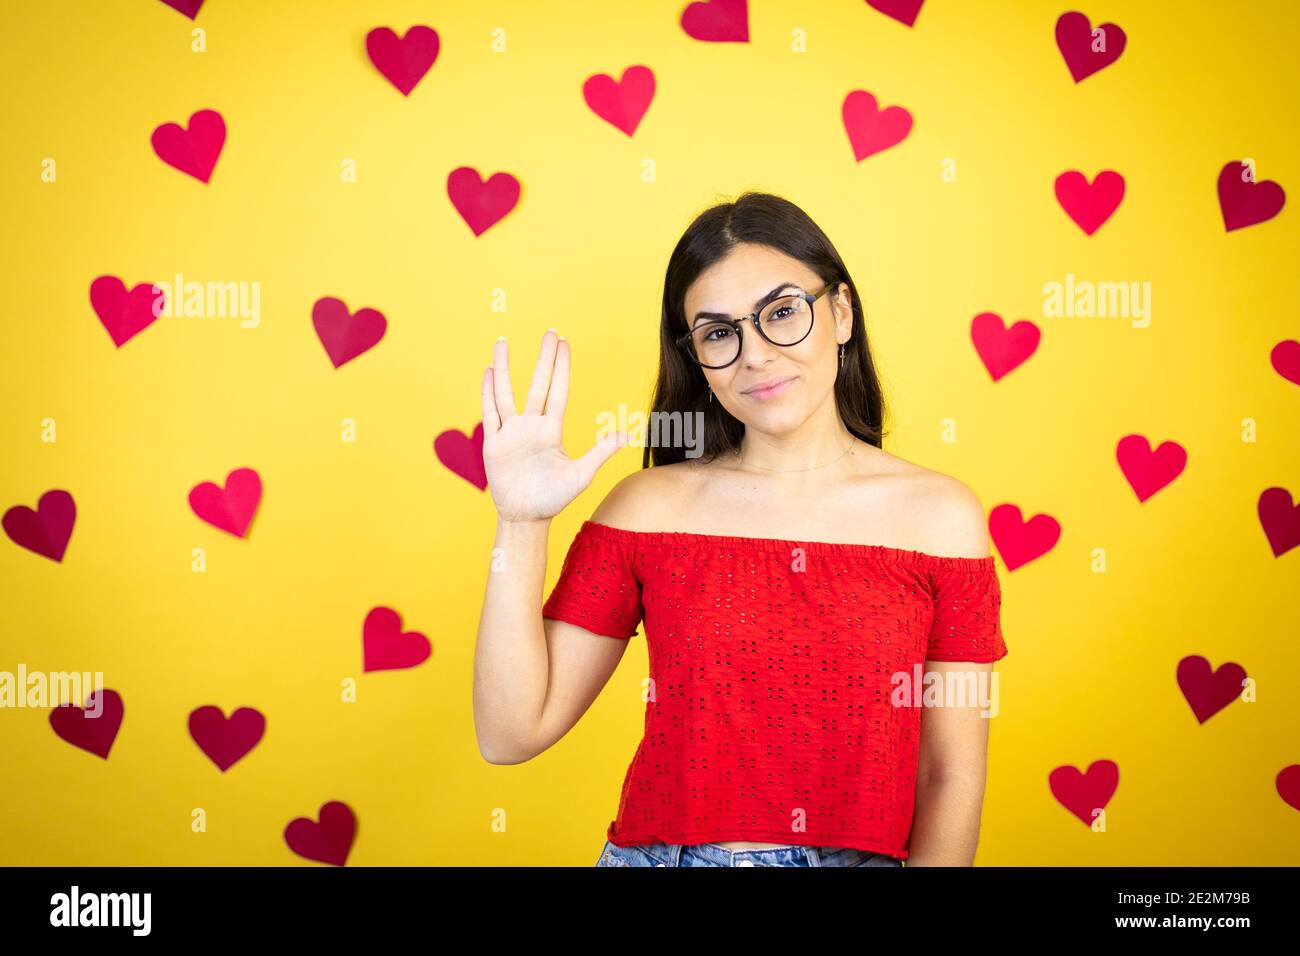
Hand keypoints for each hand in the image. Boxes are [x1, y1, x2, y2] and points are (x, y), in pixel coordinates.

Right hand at [481, 330, 626, 522]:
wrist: (526, 516)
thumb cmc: (554, 498)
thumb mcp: (581, 475)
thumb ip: (601, 452)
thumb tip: (626, 433)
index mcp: (552, 430)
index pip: (558, 391)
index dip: (561, 368)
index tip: (563, 344)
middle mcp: (531, 425)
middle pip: (537, 384)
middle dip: (544, 359)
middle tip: (549, 332)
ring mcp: (511, 432)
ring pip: (506, 392)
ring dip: (504, 368)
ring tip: (502, 342)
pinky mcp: (493, 442)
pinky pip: (489, 412)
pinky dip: (487, 391)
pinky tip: (488, 371)